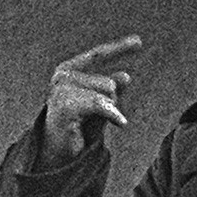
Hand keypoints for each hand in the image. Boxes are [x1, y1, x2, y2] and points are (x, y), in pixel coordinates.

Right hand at [40, 35, 143, 167]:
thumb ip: (112, 91)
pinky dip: (113, 114)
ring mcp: (62, 89)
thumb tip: (126, 77)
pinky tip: (120, 123)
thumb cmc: (77, 129)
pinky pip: (102, 104)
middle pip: (109, 83)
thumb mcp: (100, 106)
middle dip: (110, 103)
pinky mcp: (66, 104)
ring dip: (106, 112)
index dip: (119, 48)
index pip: (98, 55)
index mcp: (69, 70)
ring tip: (89, 125)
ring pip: (108, 92)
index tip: (139, 42)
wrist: (57, 154)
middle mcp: (63, 75)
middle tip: (92, 121)